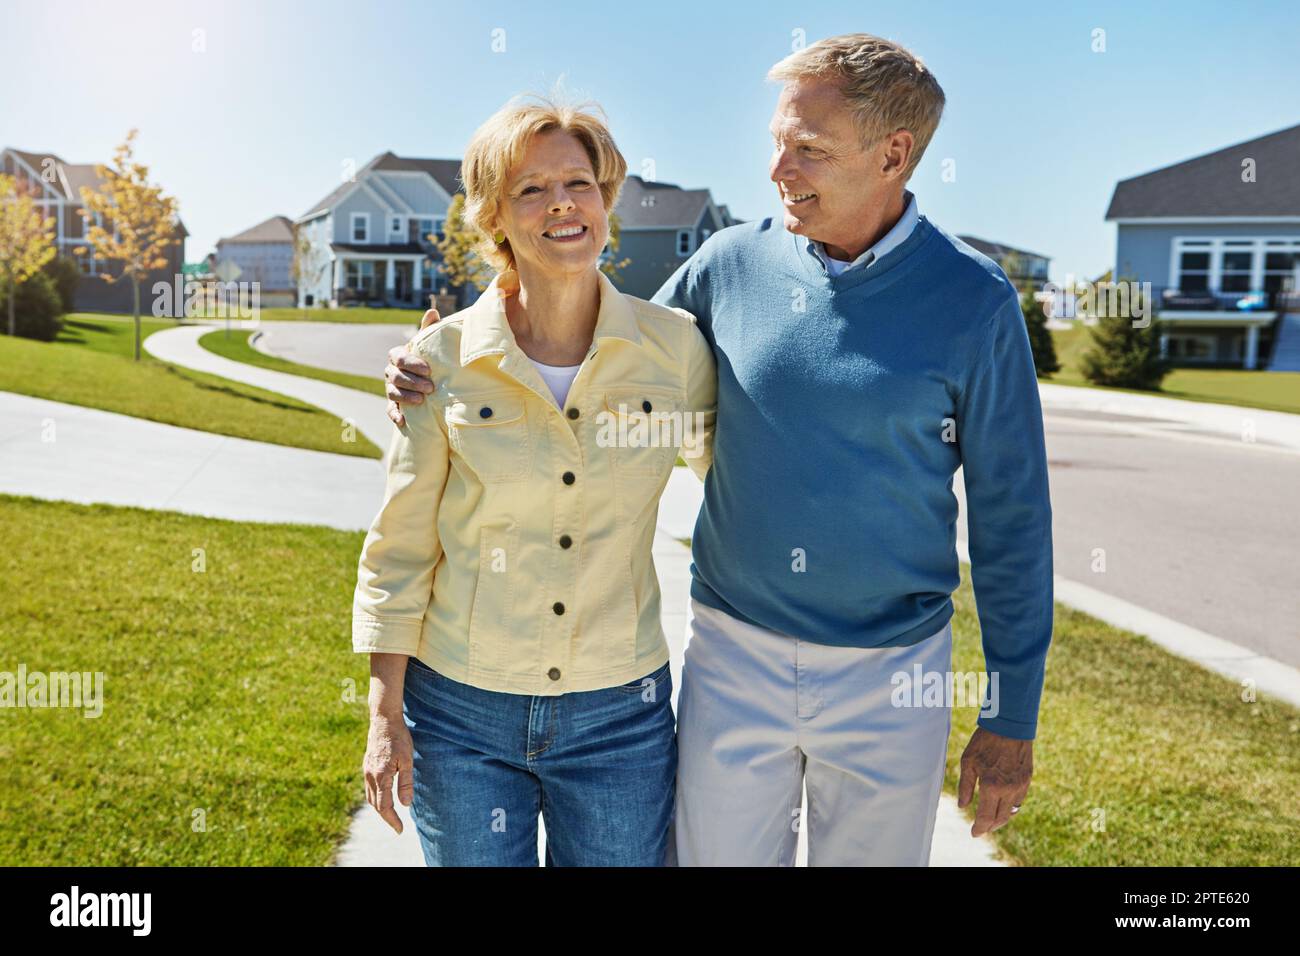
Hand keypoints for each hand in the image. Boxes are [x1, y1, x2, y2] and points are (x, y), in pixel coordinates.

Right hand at [363, 710, 414, 833]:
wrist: (383, 719)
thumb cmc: (399, 738)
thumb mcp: (407, 760)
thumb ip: (406, 783)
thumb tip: (406, 805)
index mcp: (381, 776)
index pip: (385, 806)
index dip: (392, 820)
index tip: (400, 830)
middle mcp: (370, 776)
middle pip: (375, 804)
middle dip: (386, 817)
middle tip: (397, 826)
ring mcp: (366, 770)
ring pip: (370, 797)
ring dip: (380, 808)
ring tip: (391, 815)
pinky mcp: (366, 765)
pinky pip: (369, 787)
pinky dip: (376, 797)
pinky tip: (383, 797)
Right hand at [385, 308, 440, 425]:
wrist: (430, 380)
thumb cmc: (429, 358)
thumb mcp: (429, 346)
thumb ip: (429, 330)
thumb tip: (432, 311)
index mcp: (398, 356)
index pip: (399, 357)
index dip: (412, 363)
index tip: (428, 370)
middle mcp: (391, 371)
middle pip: (396, 376)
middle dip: (412, 382)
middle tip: (430, 387)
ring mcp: (390, 388)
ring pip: (392, 392)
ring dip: (406, 396)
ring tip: (422, 401)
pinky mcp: (393, 404)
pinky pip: (389, 409)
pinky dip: (394, 414)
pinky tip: (402, 420)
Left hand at [957, 726, 1032, 836]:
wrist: (1010, 726)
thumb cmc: (985, 741)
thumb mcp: (968, 761)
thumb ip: (965, 786)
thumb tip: (963, 806)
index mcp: (992, 786)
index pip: (986, 817)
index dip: (979, 828)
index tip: (973, 833)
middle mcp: (1009, 789)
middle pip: (1000, 818)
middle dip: (990, 827)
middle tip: (981, 829)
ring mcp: (1021, 785)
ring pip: (1011, 811)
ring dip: (1001, 819)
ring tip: (991, 821)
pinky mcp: (1027, 779)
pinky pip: (1019, 800)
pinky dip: (1010, 807)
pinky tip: (1002, 806)